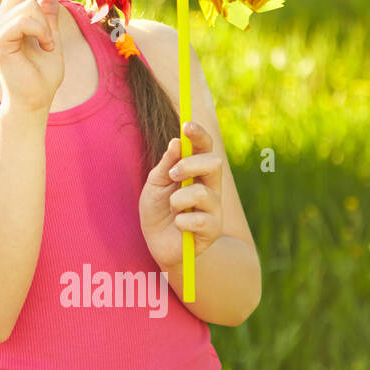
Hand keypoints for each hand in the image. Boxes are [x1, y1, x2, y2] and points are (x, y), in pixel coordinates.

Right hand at [0, 0, 68, 113]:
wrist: (34, 100)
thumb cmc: (42, 74)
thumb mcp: (53, 38)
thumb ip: (49, 16)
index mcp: (11, 16)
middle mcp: (1, 19)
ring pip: (27, 3)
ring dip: (47, 23)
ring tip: (51, 44)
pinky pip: (25, 19)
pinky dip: (42, 32)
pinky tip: (47, 48)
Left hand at [139, 120, 224, 271]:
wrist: (158, 244)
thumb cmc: (157, 211)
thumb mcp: (155, 184)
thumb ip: (166, 164)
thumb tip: (176, 141)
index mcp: (197, 172)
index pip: (205, 148)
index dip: (199, 135)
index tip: (187, 125)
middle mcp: (210, 187)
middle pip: (214, 163)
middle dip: (190, 165)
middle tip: (172, 174)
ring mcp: (214, 208)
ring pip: (203, 193)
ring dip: (179, 199)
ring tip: (172, 209)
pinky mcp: (213, 229)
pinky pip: (200, 219)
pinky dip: (182, 221)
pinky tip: (178, 226)